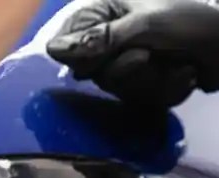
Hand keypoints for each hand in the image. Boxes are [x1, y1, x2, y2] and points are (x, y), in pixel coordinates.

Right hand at [47, 0, 218, 107]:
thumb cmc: (188, 20)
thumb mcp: (143, 25)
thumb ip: (98, 39)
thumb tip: (54, 50)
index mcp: (103, 14)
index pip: (63, 43)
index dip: (77, 57)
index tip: (96, 59)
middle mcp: (109, 40)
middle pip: (92, 73)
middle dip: (127, 71)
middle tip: (148, 55)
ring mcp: (127, 63)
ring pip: (118, 90)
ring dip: (153, 81)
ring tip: (178, 64)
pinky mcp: (145, 82)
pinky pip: (142, 98)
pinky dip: (168, 88)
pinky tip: (185, 73)